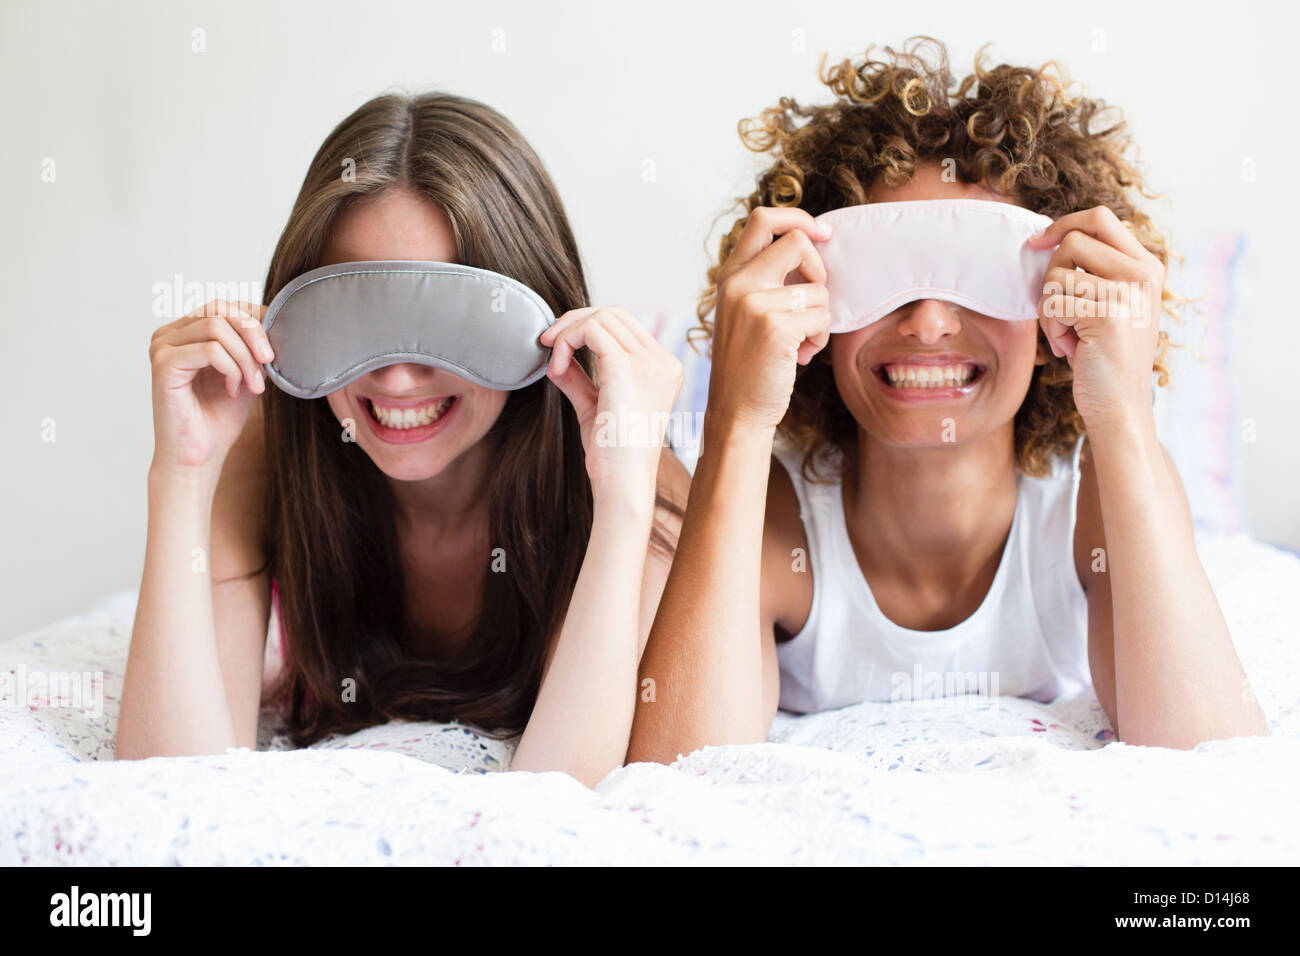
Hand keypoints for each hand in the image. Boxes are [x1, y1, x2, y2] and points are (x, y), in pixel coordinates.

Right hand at [148, 299, 271, 475]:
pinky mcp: (163, 364)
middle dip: (254, 334)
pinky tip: (234, 390)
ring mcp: (163, 346)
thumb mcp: (246, 372)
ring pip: (217, 326)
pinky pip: (210, 350)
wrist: (198, 457)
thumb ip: (254, 346)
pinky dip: (232, 368)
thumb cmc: (219, 418)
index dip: (256, 320)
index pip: (225, 305)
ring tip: (253, 385)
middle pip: (220, 308)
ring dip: (245, 357)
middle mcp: (170, 333)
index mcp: (187, 331)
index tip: (275, 350)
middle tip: (269, 364)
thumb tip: (276, 320)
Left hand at [540, 307, 682, 504]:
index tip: (558, 347)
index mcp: (664, 369)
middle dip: (574, 321)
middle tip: (547, 343)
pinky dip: (567, 342)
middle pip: (614, 313)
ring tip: (553, 362)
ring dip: (568, 332)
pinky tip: (556, 368)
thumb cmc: (611, 455)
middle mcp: (662, 362)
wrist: (622, 482)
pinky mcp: (627, 368)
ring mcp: (648, 363)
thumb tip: (558, 358)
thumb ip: (580, 379)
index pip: (625, 325)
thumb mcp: (594, 407)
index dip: (587, 326)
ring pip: (601, 317)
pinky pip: (590, 331)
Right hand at [709, 207, 831, 429]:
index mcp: (730, 275)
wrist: (736, 411)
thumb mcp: (747, 312)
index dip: (799, 218)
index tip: (822, 233)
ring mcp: (754, 303)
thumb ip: (767, 279)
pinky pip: (821, 317)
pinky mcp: (774, 327)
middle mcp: (738, 283)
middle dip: (818, 269)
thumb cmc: (750, 365)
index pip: (763, 219)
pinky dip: (819, 339)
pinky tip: (800, 357)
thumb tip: (813, 247)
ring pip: (817, 288)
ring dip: (820, 319)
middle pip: (797, 241)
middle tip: (813, 299)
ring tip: (800, 343)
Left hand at [1030, 205, 1164, 431]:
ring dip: (1050, 311)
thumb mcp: (1110, 304)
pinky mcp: (1109, 314)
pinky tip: (1071, 349)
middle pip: (1072, 241)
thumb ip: (1096, 271)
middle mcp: (1143, 274)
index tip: (1038, 243)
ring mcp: (1129, 293)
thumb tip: (1052, 236)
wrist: (1120, 405)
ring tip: (1070, 336)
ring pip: (1057, 276)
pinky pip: (1053, 305)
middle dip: (1051, 277)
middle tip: (1060, 311)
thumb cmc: (1104, 357)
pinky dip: (1051, 330)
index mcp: (1146, 266)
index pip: (1099, 219)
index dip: (1062, 224)